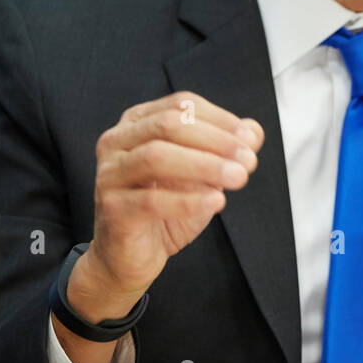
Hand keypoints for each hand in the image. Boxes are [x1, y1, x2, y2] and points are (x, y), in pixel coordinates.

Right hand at [68, 91, 263, 321]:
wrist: (130, 256)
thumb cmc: (164, 208)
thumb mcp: (201, 175)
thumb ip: (225, 149)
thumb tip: (253, 130)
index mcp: (138, 122)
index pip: (181, 106)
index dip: (220, 119)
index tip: (250, 139)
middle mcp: (117, 141)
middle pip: (168, 124)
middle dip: (215, 140)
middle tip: (248, 160)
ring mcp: (110, 174)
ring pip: (156, 157)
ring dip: (205, 165)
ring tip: (238, 178)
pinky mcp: (112, 208)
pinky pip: (151, 201)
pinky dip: (188, 200)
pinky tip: (216, 201)